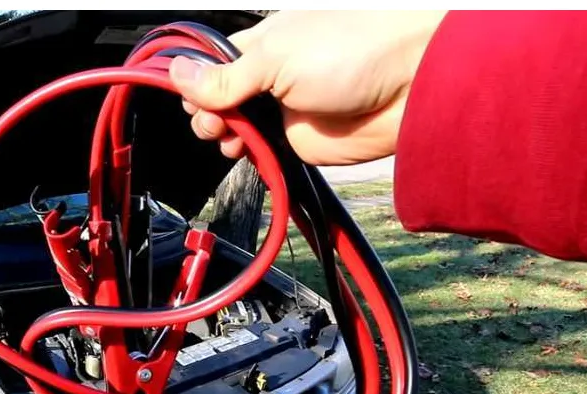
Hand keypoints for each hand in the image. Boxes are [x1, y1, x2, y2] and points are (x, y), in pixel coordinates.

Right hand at [169, 10, 447, 164]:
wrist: (408, 87)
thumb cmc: (352, 50)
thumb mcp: (275, 58)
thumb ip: (225, 77)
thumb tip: (178, 75)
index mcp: (258, 45)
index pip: (209, 63)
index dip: (192, 81)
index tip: (184, 96)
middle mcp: (266, 76)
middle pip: (215, 99)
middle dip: (204, 112)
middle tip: (213, 119)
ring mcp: (280, 110)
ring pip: (233, 129)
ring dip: (220, 135)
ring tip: (226, 137)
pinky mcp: (295, 142)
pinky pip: (258, 153)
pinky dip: (245, 156)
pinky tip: (240, 152)